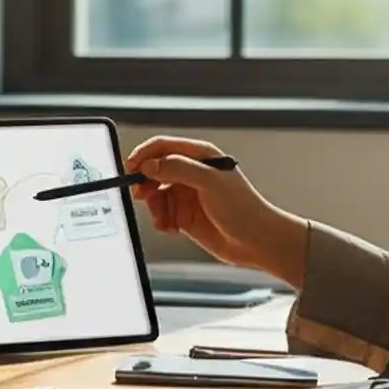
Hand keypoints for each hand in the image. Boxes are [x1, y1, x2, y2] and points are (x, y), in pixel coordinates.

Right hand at [126, 136, 308, 286]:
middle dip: (145, 182)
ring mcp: (188, 194)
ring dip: (154, 207)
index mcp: (200, 156)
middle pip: (154, 170)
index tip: (131, 168)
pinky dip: (161, 220)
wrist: (257, 242)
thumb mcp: (210, 183)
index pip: (163, 147)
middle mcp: (192, 173)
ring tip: (164, 219)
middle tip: (140, 195)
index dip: (144, 155)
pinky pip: (162, 213)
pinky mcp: (185, 215)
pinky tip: (171, 228)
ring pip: (155, 194)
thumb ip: (179, 169)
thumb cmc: (244, 208)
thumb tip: (150, 165)